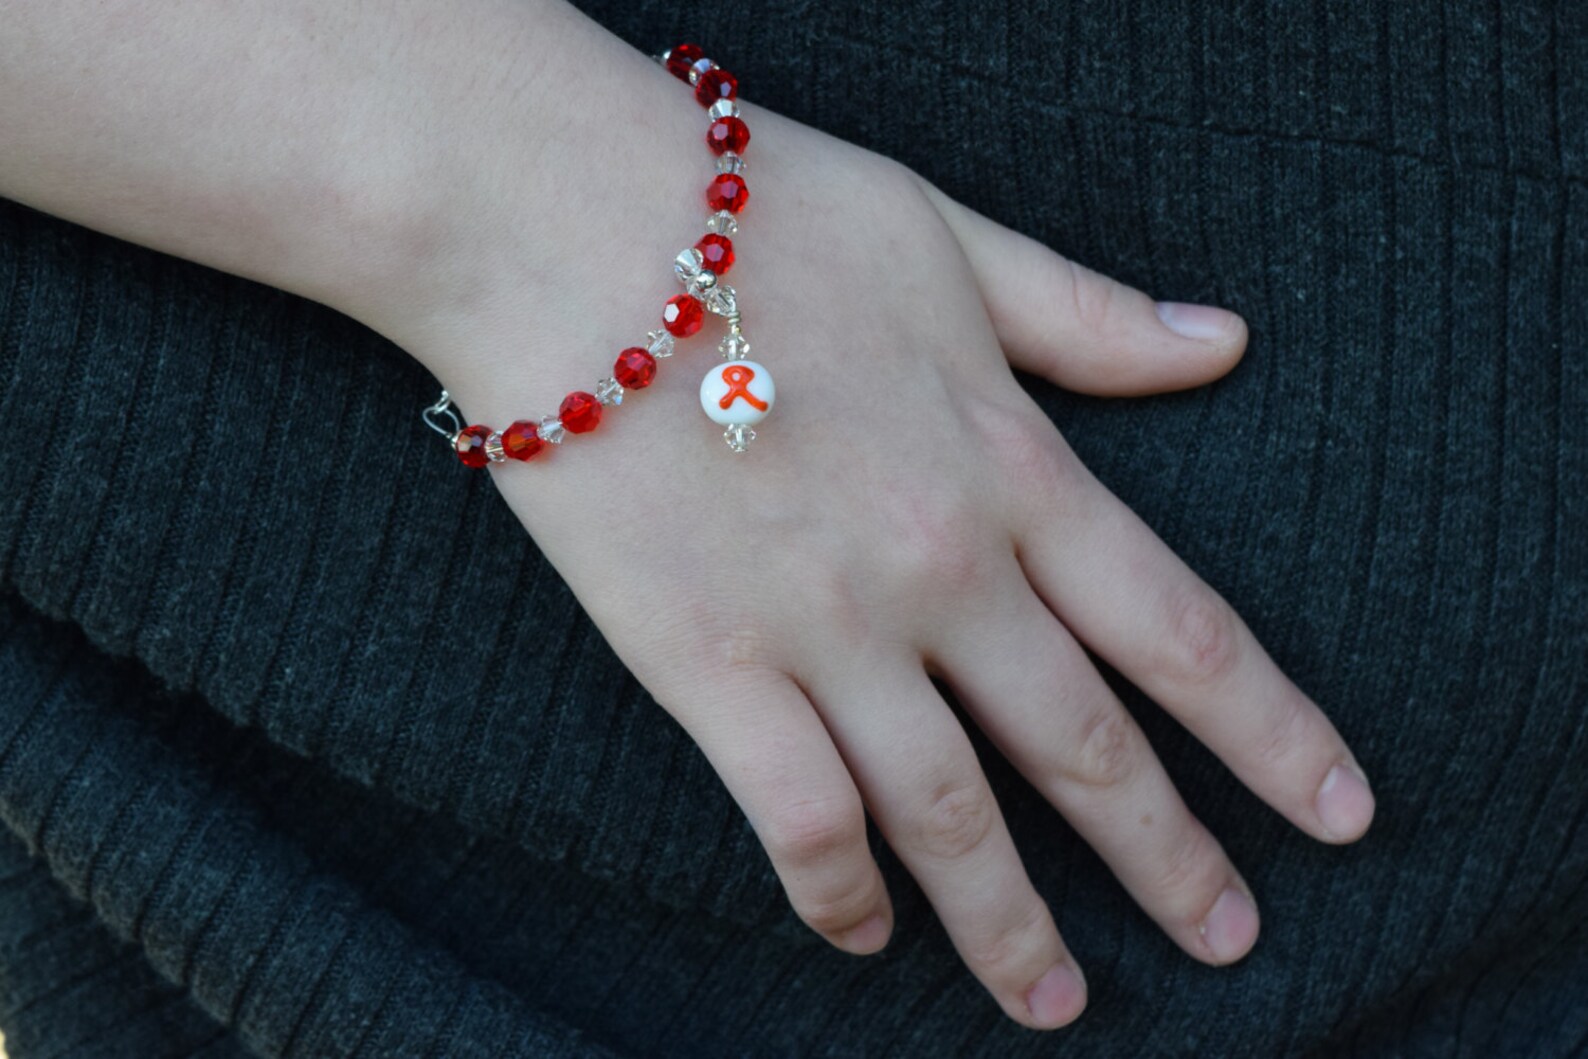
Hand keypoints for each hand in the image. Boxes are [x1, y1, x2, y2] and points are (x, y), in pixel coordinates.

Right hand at [366, 14, 1377, 1033]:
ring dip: (1014, 925)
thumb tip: (1223, 342)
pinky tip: (867, 936)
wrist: (571, 230)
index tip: (1336, 811)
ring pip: (952, 816)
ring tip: (1057, 1003)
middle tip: (1228, 941)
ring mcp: (829, 630)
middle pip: (1087, 748)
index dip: (1271, 734)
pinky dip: (840, 897)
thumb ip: (1088, 314)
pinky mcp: (709, 668)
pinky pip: (798, 817)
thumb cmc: (762, 218)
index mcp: (1017, 467)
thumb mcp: (952, 241)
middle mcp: (945, 570)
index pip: (1182, 631)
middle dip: (1169, 858)